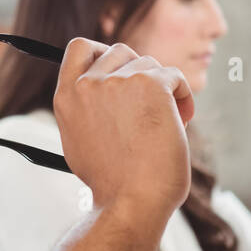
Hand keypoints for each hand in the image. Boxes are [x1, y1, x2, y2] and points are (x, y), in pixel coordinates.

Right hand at [52, 38, 194, 214]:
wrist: (131, 201)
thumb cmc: (111, 182)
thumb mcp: (79, 141)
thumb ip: (86, 110)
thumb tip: (103, 90)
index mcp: (67, 97)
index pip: (80, 48)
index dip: (102, 53)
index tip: (119, 70)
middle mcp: (89, 83)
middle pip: (121, 51)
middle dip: (139, 72)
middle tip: (150, 101)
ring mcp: (119, 81)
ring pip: (150, 64)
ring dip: (162, 88)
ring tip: (168, 121)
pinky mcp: (151, 84)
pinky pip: (175, 77)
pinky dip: (183, 96)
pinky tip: (183, 119)